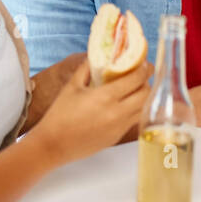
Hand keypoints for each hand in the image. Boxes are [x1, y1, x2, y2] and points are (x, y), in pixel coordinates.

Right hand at [32, 60, 152, 164]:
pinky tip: (125, 105)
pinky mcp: (117, 137)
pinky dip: (135, 110)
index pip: (136, 80)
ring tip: (135, 90)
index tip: (145, 64)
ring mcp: (119, 127)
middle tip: (141, 76)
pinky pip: (133, 120)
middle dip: (146, 82)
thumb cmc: (60, 115)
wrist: (54, 145)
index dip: (144, 69)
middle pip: (145, 94)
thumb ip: (87, 69)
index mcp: (106, 97)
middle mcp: (117, 113)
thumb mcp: (72, 86)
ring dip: (143, 97)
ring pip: (143, 109)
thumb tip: (96, 57)